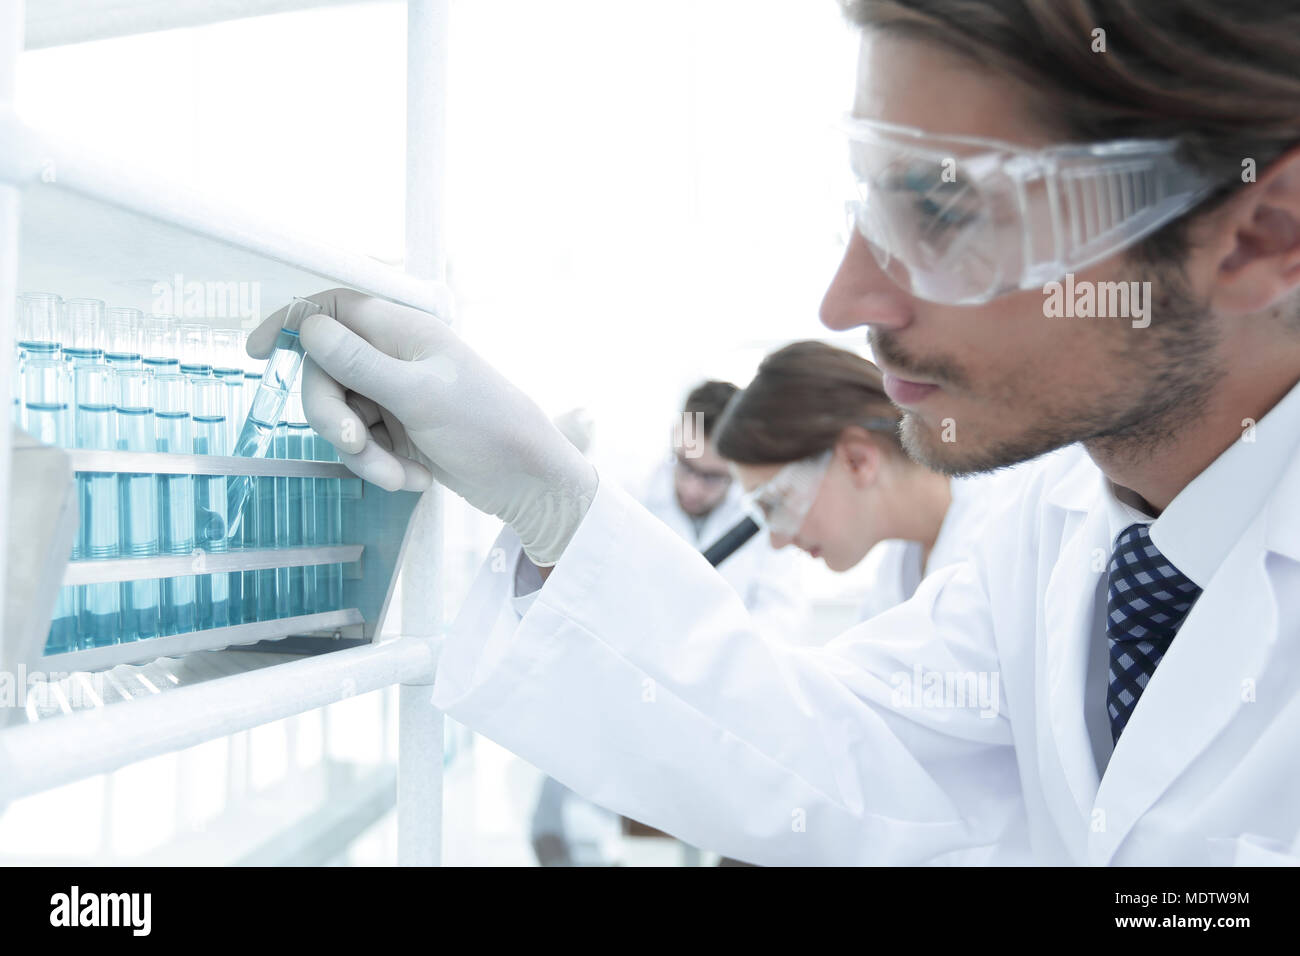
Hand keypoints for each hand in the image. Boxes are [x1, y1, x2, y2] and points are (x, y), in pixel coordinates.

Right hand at [248, 289, 598, 565]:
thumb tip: (309, 327)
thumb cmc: (489, 427)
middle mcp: (395, 357)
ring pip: (341, 416)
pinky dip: (381, 467)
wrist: (529, 484)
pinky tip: (416, 480)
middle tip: (353, 444)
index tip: (258, 352)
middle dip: (331, 416)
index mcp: (402, 331)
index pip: (332, 309)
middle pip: (324, 373)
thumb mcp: (420, 396)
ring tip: (402, 476)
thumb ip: (360, 363)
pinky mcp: (400, 432)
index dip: (291, 324)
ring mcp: (396, 396)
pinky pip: (364, 446)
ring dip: (363, 454)